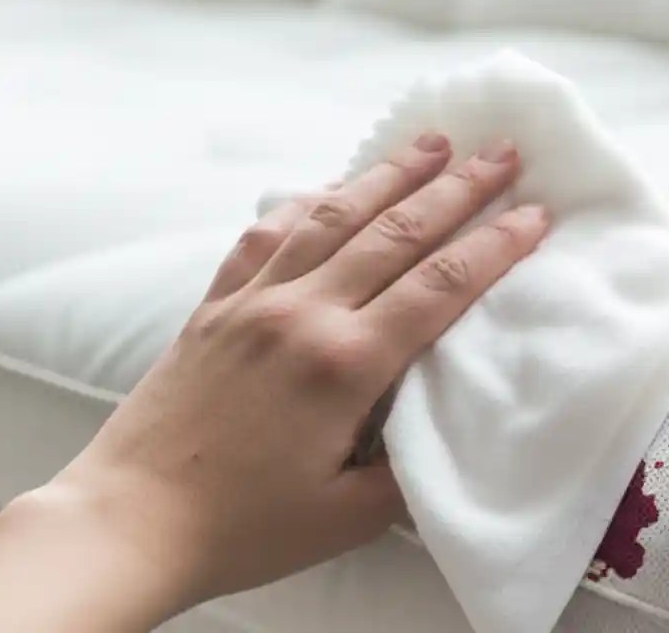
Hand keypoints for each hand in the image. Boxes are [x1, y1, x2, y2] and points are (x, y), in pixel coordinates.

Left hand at [0, 135, 548, 631]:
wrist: (132, 521)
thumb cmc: (245, 528)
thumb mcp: (349, 516)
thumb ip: (410, 467)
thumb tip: (451, 424)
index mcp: (345, 365)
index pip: (440, 285)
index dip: (496, 245)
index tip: (536, 212)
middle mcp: (301, 314)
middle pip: (395, 231)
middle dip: (458, 187)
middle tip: (502, 150)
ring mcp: (252, 301)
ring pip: (333, 216)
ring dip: (389, 174)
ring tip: (433, 142)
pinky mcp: (214, 305)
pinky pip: (267, 234)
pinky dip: (307, 203)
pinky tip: (331, 188)